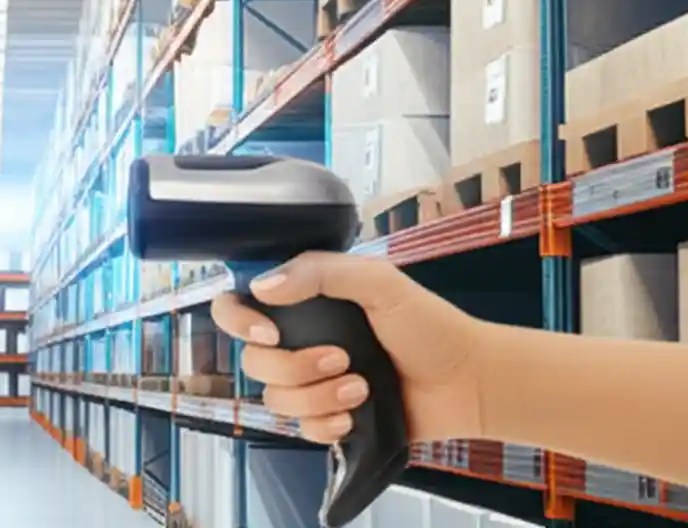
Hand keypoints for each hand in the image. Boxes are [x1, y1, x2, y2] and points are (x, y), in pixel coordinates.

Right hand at [210, 251, 486, 445]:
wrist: (467, 382)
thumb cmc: (430, 326)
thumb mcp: (379, 282)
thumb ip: (319, 272)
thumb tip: (262, 287)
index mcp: (303, 302)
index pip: (236, 306)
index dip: (238, 321)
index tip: (270, 332)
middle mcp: (299, 341)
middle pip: (252, 361)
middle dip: (294, 367)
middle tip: (342, 358)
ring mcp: (311, 382)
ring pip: (274, 400)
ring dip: (316, 397)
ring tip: (360, 390)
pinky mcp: (327, 419)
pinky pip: (299, 430)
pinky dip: (325, 424)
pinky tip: (354, 417)